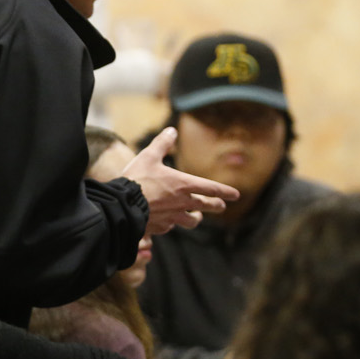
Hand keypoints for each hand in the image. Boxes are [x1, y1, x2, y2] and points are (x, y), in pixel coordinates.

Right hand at [123, 128, 239, 233]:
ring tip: (195, 217)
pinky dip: (172, 223)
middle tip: (221, 206)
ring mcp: (172, 217)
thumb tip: (172, 130)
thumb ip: (162, 144)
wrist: (123, 206)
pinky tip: (168, 221)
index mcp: (184, 184)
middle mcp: (182, 203)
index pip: (211, 188)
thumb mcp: (149, 156)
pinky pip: (171, 227)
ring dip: (196, 218)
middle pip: (207, 206)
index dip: (225, 191)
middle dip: (216, 206)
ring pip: (192, 221)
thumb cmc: (137, 179)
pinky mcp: (160, 227)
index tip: (236, 195)